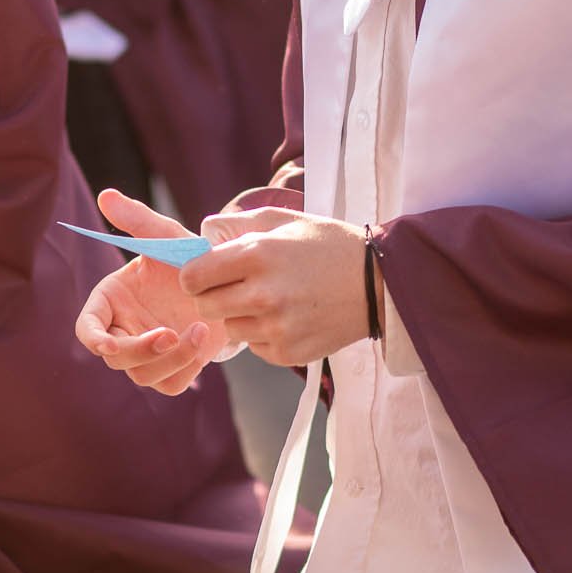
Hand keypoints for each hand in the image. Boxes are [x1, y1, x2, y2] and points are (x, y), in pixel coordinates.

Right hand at [74, 190, 224, 395]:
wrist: (227, 281)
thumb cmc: (188, 257)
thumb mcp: (167, 237)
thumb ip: (138, 220)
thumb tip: (106, 195)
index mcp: (112, 301)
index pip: (87, 327)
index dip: (93, 338)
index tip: (108, 344)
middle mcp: (124, 329)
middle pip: (115, 357)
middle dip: (139, 350)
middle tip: (168, 335)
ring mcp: (147, 353)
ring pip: (142, 374)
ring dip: (170, 359)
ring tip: (199, 331)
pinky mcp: (173, 369)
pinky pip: (170, 384)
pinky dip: (185, 367)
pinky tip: (204, 339)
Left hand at [179, 207, 373, 367]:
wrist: (378, 282)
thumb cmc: (328, 245)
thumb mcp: (284, 219)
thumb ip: (238, 224)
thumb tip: (202, 233)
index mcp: (256, 255)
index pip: (192, 278)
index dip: (194, 276)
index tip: (206, 274)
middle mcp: (262, 294)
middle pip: (204, 308)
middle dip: (212, 297)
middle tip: (234, 288)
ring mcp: (276, 327)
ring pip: (230, 328)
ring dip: (241, 316)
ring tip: (269, 301)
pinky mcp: (288, 353)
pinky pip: (255, 347)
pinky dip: (263, 335)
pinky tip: (287, 318)